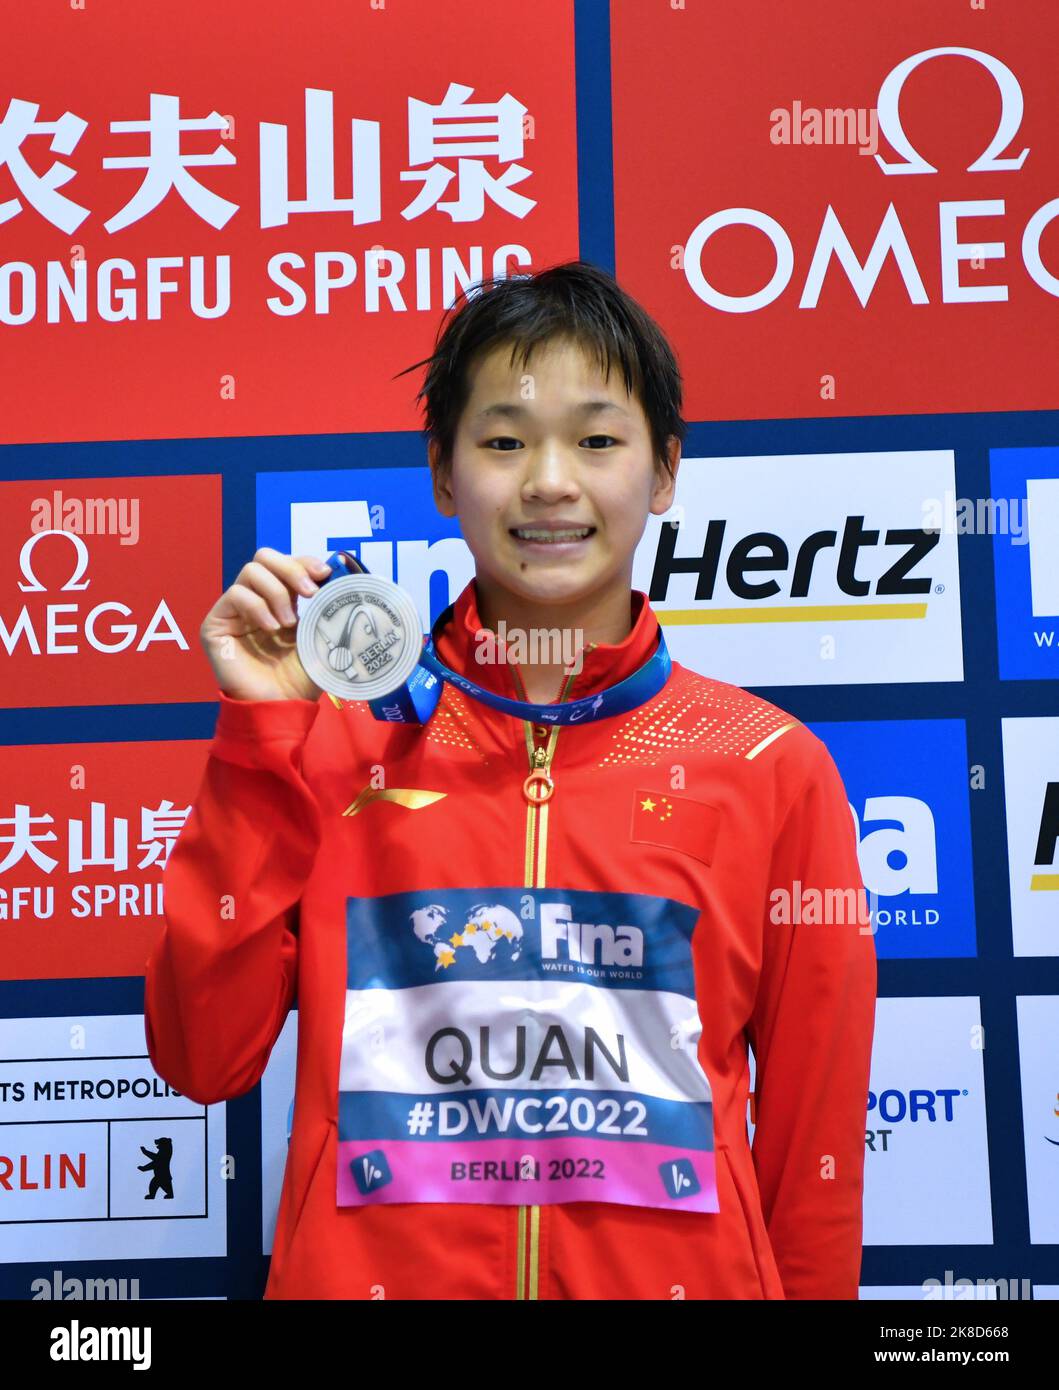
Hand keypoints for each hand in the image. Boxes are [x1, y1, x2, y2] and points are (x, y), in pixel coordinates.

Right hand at [201, 547, 334, 701]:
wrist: (281, 706)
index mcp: (282, 600)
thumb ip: (327, 605)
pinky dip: (258, 606)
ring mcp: (234, 610)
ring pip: (251, 571)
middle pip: (265, 556)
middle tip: (310, 593)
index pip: (286, 562)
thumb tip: (343, 572)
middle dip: (291, 569)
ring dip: (277, 593)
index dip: (304, 561)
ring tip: (288, 623)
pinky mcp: (216, 623)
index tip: (325, 573)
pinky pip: (236, 594)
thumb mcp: (322, 635)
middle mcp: (256, 600)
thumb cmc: (302, 677)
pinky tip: (271, 628)